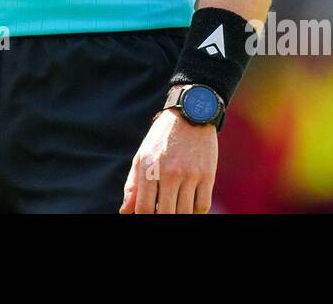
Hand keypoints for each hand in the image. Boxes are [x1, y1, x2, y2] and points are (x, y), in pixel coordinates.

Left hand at [119, 95, 217, 213]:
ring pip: (186, 213)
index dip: (145, 218)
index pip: (145, 209)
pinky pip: (203, 205)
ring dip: (180, 214)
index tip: (148, 215)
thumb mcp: (142, 156)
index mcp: (149, 169)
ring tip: (176, 207)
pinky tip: (191, 204)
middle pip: (166, 214)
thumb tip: (125, 212)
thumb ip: (133, 186)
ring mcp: (190, 175)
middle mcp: (169, 173)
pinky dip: (197, 210)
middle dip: (163, 217)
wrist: (190, 114)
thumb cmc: (162, 138)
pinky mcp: (207, 174)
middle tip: (163, 210)